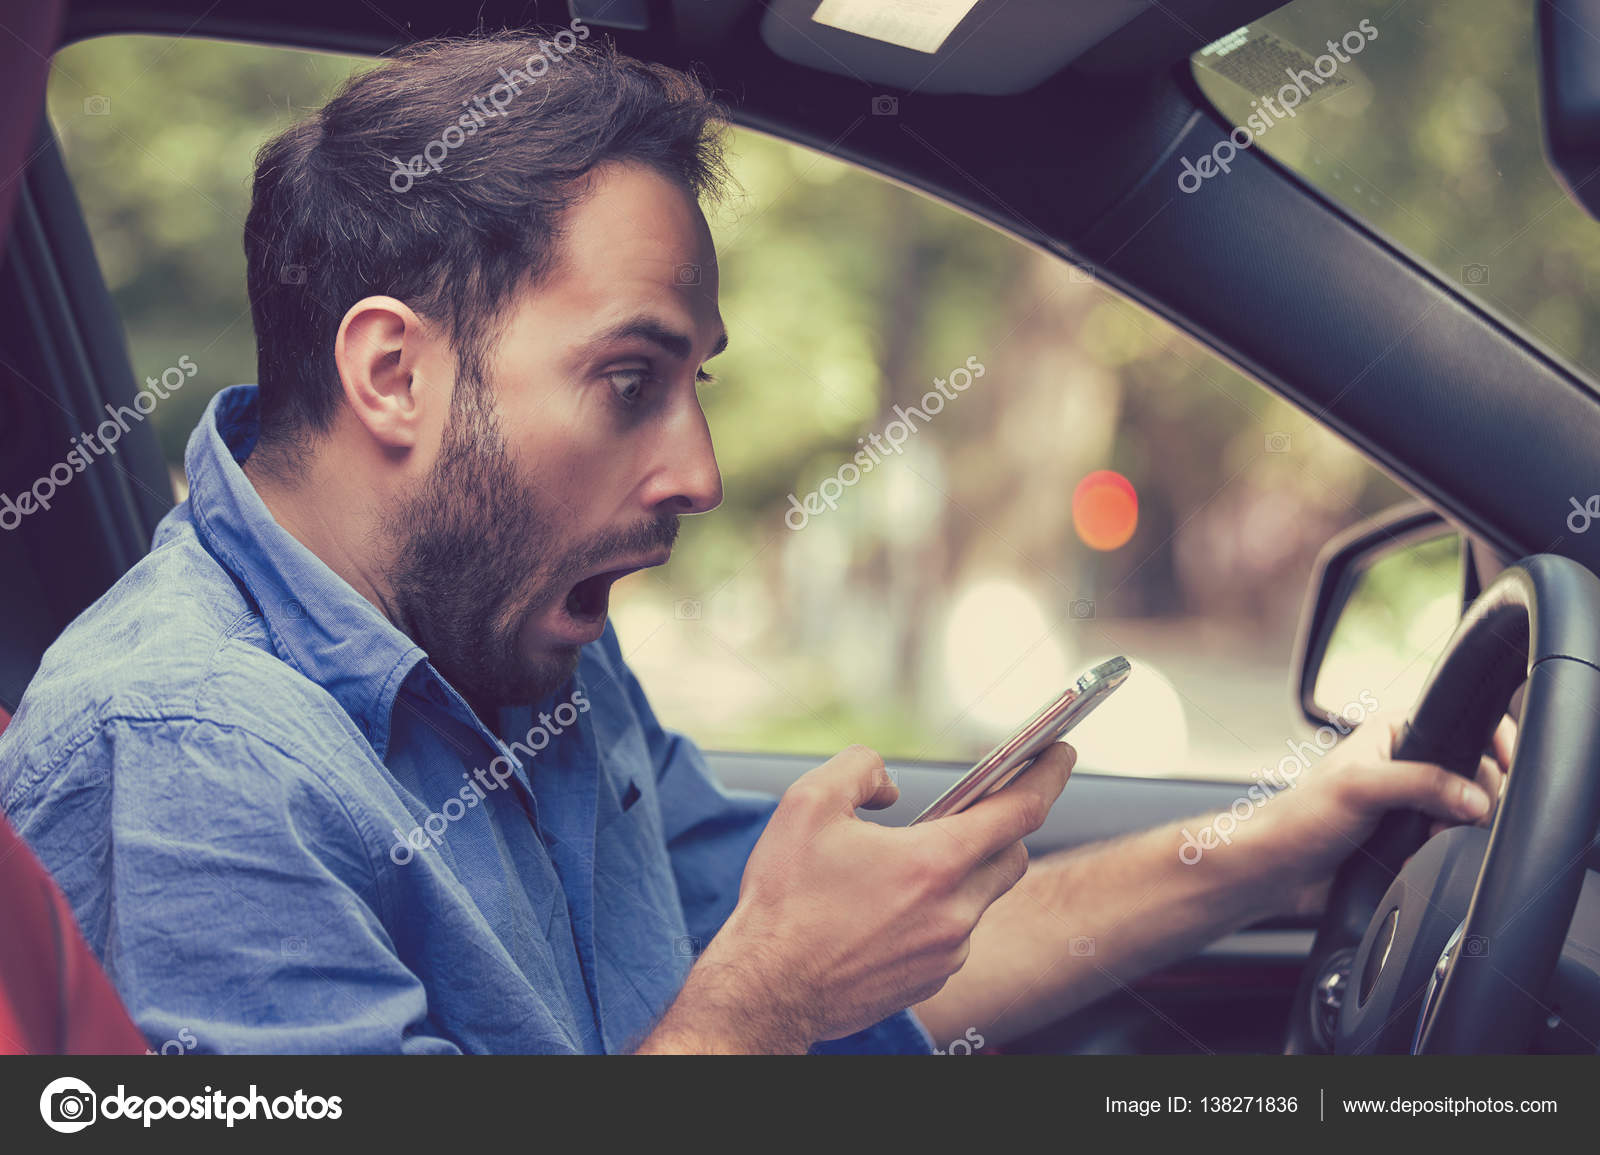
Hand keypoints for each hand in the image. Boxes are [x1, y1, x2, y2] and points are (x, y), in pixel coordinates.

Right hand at [678, 741, 1073, 1050]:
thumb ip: (860, 768)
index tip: (1061, 752)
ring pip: (982, 897)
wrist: (766, 989)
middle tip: (977, 805)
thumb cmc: (785, 899)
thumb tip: (892, 787)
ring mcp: (947, 951)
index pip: (1020, 810)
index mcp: (934, 863)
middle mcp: (953, 911)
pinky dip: (939, 909)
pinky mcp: (931, 979)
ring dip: (963, 870)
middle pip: (1012, 854)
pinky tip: (891, 905)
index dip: (1047, 774)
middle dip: (1003, 825)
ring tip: (911, 860)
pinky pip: (955, 932)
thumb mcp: (809, 803)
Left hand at [1257, 711, 1511, 915]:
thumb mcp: (1359, 788)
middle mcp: (1408, 762)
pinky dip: (1443, 852)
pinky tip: (1417, 857)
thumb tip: (1474, 797)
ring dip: (1457, 831)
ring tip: (1427, 840)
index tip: (1506, 764)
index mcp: (1394, 732)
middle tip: (1443, 820)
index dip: (1492, 741)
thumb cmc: (1300, 818)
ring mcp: (1412, 801)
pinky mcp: (1411, 836)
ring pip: (1467, 811)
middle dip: (1472, 800)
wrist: (1278, 870)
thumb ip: (1420, 784)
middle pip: (1476, 774)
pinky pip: (1450, 841)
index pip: (1461, 724)